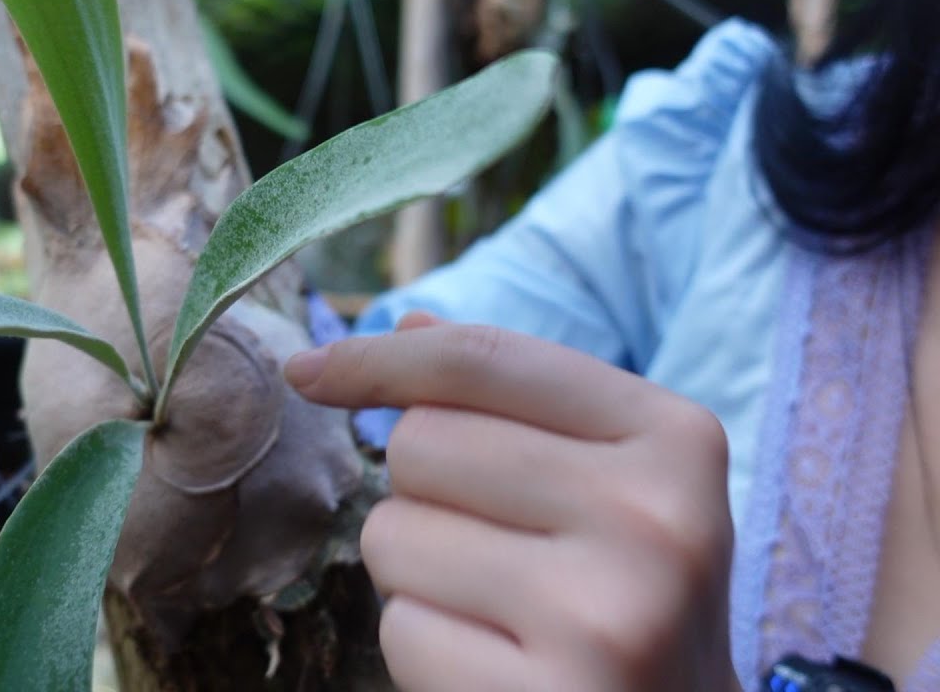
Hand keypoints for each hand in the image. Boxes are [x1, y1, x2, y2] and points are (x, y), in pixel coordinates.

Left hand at [285, 313, 736, 691]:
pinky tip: (492, 664)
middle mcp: (653, 518)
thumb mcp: (609, 480)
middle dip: (422, 492)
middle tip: (494, 546)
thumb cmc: (625, 591)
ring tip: (497, 607)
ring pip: (392, 535)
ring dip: (413, 571)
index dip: (377, 359)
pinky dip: (422, 644)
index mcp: (674, 439)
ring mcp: (605, 614)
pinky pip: (399, 629)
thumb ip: (514, 400)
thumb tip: (403, 325)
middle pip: (421, 443)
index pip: (483, 360)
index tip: (309, 370)